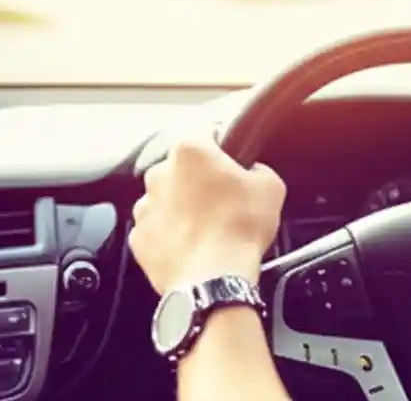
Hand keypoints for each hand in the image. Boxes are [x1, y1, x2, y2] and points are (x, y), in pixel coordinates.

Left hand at [129, 135, 284, 295]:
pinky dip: (172, 234)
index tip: (232, 159)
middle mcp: (160, 173)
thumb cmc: (240, 229)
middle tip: (224, 198)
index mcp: (191, 151)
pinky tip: (194, 244)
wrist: (214, 279)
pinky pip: (157, 228)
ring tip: (209, 226)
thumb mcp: (271, 186)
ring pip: (167, 198)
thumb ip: (259, 168)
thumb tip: (252, 172)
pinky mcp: (139, 238)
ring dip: (184, 206)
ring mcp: (145, 207)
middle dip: (200, 179)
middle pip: (182, 167)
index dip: (223, 145)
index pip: (205, 132)